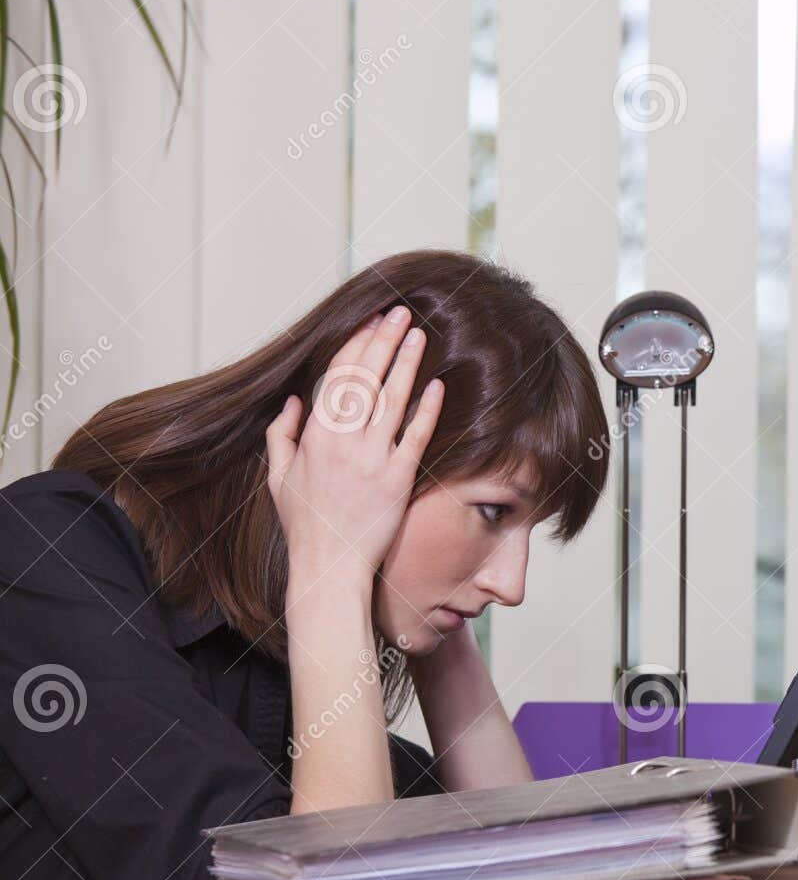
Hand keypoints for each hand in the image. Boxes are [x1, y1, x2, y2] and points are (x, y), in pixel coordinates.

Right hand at [264, 306, 444, 579]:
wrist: (329, 567)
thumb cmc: (304, 525)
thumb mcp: (277, 477)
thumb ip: (281, 434)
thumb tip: (292, 400)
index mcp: (315, 435)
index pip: (338, 376)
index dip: (356, 344)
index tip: (370, 322)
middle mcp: (344, 442)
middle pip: (367, 379)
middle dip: (384, 340)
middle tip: (399, 313)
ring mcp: (373, 460)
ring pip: (393, 401)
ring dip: (407, 364)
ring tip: (419, 335)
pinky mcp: (398, 480)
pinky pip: (416, 437)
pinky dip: (426, 410)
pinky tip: (437, 385)